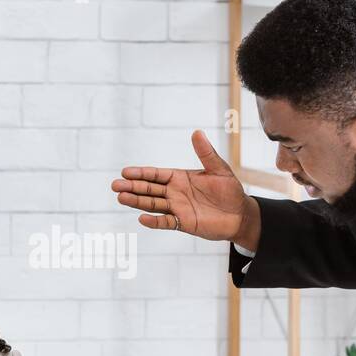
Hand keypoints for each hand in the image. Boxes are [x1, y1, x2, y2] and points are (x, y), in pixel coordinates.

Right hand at [111, 129, 256, 243]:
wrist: (240, 214)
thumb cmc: (230, 190)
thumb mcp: (219, 169)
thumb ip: (206, 153)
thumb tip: (196, 132)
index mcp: (179, 178)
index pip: (156, 174)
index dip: (141, 173)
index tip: (125, 172)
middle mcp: (174, 192)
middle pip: (149, 189)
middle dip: (132, 187)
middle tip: (115, 185)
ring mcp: (177, 208)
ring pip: (152, 204)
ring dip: (137, 202)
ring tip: (121, 198)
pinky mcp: (183, 223)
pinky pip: (166, 222)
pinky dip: (154, 222)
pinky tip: (142, 219)